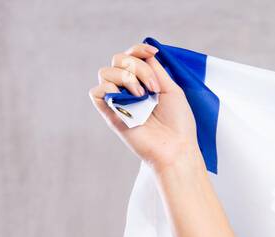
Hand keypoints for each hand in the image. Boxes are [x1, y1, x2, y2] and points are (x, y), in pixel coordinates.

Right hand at [88, 42, 200, 172]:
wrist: (176, 147)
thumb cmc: (178, 123)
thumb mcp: (171, 89)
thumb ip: (155, 69)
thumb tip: (144, 54)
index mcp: (144, 83)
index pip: (131, 56)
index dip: (138, 50)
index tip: (152, 53)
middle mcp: (128, 89)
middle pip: (119, 59)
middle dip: (138, 68)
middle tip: (154, 89)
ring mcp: (118, 100)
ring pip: (106, 72)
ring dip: (126, 77)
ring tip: (142, 96)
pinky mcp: (109, 113)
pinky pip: (96, 91)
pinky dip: (108, 88)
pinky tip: (127, 98)